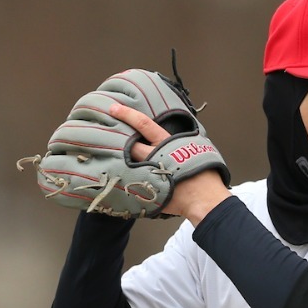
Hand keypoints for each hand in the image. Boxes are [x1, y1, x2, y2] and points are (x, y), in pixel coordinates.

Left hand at [108, 101, 229, 223]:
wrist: (204, 199)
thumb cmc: (206, 174)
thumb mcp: (197, 149)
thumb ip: (183, 143)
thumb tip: (178, 138)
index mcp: (166, 144)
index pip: (144, 124)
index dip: (127, 114)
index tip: (114, 108)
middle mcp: (154, 156)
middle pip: (129, 144)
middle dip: (115, 137)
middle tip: (102, 130)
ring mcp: (148, 173)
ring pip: (127, 163)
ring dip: (117, 158)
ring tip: (107, 154)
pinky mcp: (147, 189)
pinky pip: (132, 183)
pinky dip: (124, 180)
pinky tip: (116, 179)